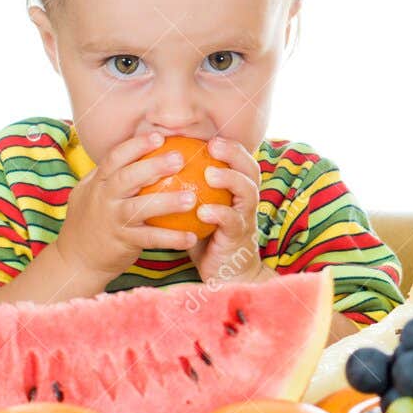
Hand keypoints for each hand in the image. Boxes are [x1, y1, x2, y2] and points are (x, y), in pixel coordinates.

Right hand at [54, 131, 199, 282]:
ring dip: (167, 202)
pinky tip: (192, 237)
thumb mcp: (94, 193)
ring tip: (193, 198)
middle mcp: (102, 198)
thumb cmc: (94, 221)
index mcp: (97, 183)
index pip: (114, 158)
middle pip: (127, 177)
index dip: (136, 145)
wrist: (75, 260)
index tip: (159, 136)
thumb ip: (114, 176)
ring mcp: (111, 220)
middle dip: (153, 165)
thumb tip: (148, 153)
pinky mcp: (122, 242)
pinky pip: (150, 239)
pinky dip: (172, 238)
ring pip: (139, 208)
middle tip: (180, 158)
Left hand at [187, 136, 271, 285]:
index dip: (230, 147)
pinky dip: (220, 214)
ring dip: (231, 180)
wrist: (226, 275)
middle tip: (213, 146)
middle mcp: (248, 203)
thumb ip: (189, 191)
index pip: (241, 162)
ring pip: (248, 194)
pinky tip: (203, 211)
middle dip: (235, 155)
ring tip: (211, 173)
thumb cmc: (206, 240)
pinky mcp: (240, 239)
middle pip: (251, 171)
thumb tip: (161, 166)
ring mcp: (247, 220)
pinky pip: (233, 223)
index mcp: (239, 193)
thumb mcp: (198, 211)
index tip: (209, 137)